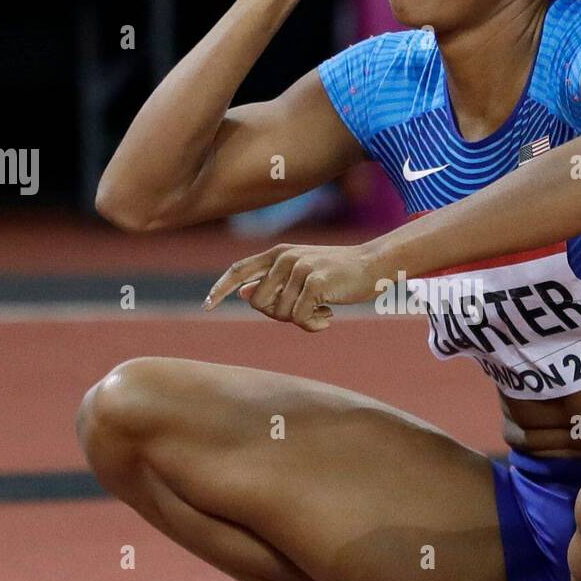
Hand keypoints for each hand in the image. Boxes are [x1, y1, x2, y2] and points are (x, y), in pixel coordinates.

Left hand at [204, 242, 380, 330]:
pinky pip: (299, 319)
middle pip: (258, 303)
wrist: (373, 265)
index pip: (238, 270)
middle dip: (278, 316)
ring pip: (280, 314)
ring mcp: (299, 268)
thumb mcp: (302, 273)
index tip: (206, 305)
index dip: (220, 288)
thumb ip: (273, 282)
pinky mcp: (314, 283)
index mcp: (278, 254)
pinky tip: (330, 316)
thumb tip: (243, 294)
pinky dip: (314, 326)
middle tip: (305, 312)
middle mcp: (284, 258)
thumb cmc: (338, 274)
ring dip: (302, 321)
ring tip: (322, 310)